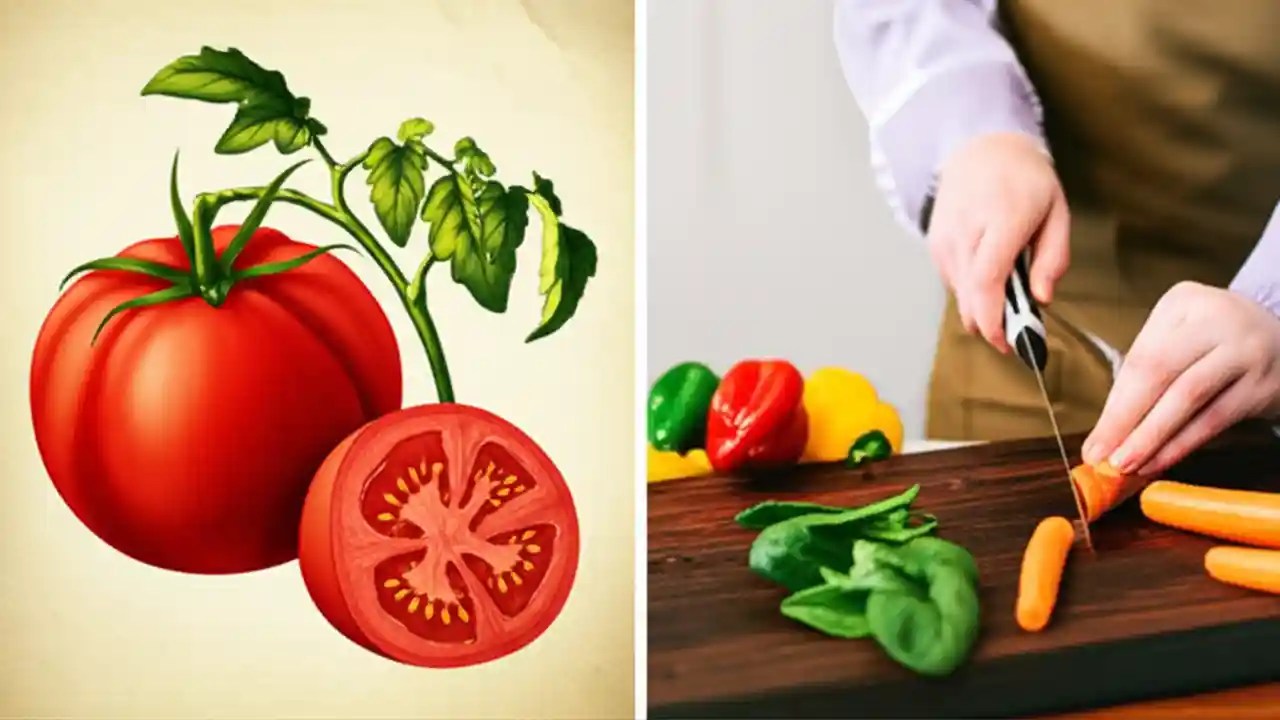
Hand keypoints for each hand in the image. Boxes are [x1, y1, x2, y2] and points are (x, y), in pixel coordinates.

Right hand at [928, 132, 1069, 352]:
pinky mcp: (934, 244)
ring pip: (959, 294)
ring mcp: (945, 238)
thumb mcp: (1057, 212)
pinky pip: (952, 281)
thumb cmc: (1024, 179)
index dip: (995, 319)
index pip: (988, 281)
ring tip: (1005, 299)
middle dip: (990, 325)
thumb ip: (1053, 257)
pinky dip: (969, 290)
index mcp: (1002, 221)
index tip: (1009, 341)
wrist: (981, 148)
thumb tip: (1043, 298)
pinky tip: (986, 277)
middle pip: (970, 296)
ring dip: (980, 307)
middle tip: (1013, 334)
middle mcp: (966, 232)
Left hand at [1082, 281, 1279, 475]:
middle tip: (1101, 456)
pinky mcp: (1264, 383)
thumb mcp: (1179, 337)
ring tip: (1126, 465)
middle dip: (1124, 421)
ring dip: (1152, 438)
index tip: (1093, 439)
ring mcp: (1244, 349)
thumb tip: (1108, 429)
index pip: (1140, 358)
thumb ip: (1145, 373)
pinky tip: (1159, 461)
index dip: (1114, 404)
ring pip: (1187, 399)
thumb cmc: (1214, 342)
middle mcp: (1216, 318)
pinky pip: (1215, 419)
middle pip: (1159, 373)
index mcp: (1183, 302)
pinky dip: (1182, 444)